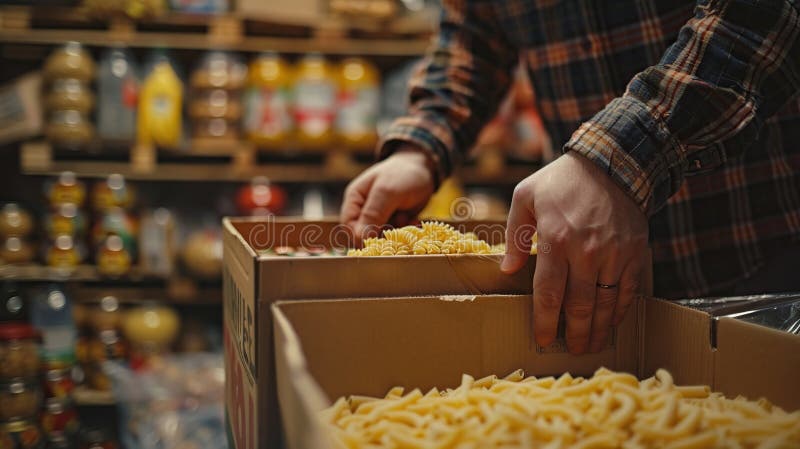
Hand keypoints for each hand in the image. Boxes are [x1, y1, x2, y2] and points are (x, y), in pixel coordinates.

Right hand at [341, 146, 435, 240]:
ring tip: (407, 219)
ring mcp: (378, 217)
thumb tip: (358, 238)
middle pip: (364, 234)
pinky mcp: (393, 222)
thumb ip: (373, 214)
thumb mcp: (387, 192)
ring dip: (395, 233)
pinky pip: (395, 235)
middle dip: (381, 234)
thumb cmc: (403, 175)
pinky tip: (413, 220)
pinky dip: (405, 231)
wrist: (425, 168)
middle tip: (397, 226)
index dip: (359, 237)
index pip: (348, 226)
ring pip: (381, 237)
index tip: (375, 243)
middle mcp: (363, 210)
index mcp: (354, 199)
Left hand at [501, 152, 648, 353]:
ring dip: (597, 329)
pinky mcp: (634, 253)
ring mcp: (614, 254)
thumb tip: (507, 270)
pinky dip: (620, 311)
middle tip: (570, 351)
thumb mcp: (526, 197)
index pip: (548, 292)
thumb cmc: (562, 181)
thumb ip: (515, 235)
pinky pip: (628, 291)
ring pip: (605, 303)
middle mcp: (586, 252)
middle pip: (579, 305)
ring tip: (591, 346)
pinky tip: (611, 323)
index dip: (544, 320)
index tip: (542, 338)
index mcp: (556, 239)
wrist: (612, 162)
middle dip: (573, 333)